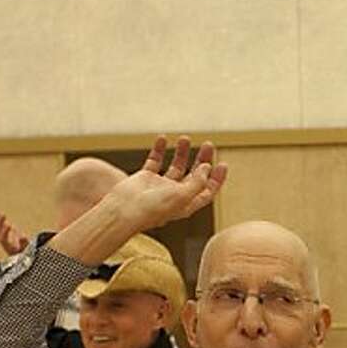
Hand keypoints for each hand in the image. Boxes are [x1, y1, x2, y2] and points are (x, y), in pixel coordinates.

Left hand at [0, 211, 28, 255]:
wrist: (21, 256)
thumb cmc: (25, 252)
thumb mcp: (27, 250)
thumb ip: (25, 244)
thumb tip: (22, 236)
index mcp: (8, 247)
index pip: (3, 239)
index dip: (5, 231)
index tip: (9, 224)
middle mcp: (3, 243)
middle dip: (0, 224)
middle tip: (3, 215)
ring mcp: (2, 238)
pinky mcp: (2, 234)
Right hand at [108, 135, 226, 231]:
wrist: (123, 210)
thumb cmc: (153, 208)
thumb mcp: (182, 196)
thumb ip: (198, 182)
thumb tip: (208, 167)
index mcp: (186, 204)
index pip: (207, 191)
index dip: (216, 179)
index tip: (222, 163)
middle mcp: (175, 195)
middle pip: (194, 176)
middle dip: (202, 160)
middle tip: (208, 145)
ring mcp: (160, 186)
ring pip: (176, 166)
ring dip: (182, 152)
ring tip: (184, 138)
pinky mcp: (145, 178)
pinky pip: (155, 160)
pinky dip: (159, 149)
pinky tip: (163, 138)